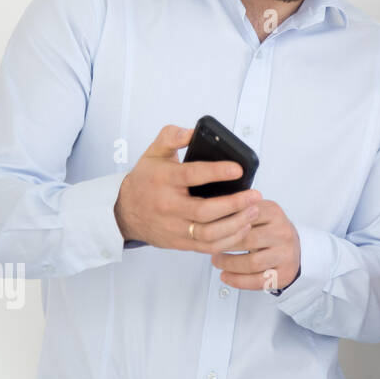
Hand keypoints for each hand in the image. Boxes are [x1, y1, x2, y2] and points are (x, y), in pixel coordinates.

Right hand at [114, 124, 260, 252]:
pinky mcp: (179, 242)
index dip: (217, 172)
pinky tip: (243, 226)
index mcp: (164, 180)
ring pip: (208, 233)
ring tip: (254, 210)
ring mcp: (173, 227)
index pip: (192, 175)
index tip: (238, 169)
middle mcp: (168, 206)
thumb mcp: (154, 152)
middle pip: (204, 211)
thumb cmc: (146, 180)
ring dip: (236, 223)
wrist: (124, 211)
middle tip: (255, 195)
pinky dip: (228, 239)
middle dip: (234, 204)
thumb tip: (192, 132)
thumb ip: (172, 137)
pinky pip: (207, 246)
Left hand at [210, 200, 300, 291]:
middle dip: (223, 247)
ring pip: (251, 263)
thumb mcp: (257, 213)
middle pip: (246, 240)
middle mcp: (283, 232)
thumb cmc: (268, 231)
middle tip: (211, 249)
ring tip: (217, 262)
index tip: (210, 229)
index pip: (244, 216)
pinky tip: (226, 276)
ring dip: (229, 264)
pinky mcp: (285, 272)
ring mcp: (286, 253)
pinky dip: (237, 280)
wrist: (292, 249)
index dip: (224, 225)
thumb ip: (238, 211)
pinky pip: (257, 281)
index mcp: (273, 212)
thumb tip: (207, 216)